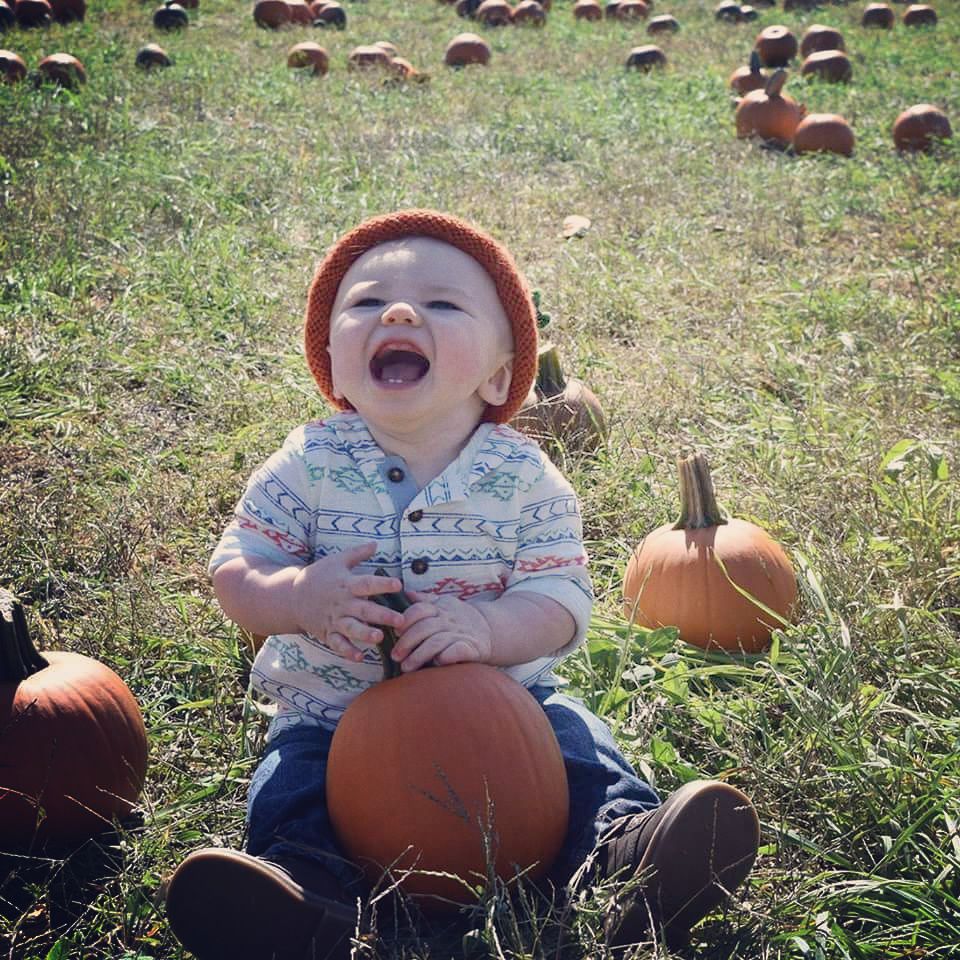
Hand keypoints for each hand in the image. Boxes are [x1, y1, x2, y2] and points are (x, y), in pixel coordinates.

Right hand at [290, 542, 403, 661]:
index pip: (366, 583)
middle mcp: (342, 603)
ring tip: (379, 637)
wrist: (292, 596)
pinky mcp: (327, 633)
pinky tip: (359, 657)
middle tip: (400, 620)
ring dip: (365, 634)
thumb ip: (357, 553)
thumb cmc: (319, 576)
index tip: (398, 584)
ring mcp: (334, 619)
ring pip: (351, 628)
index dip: (382, 584)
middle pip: (364, 609)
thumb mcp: (336, 560)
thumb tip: (376, 543)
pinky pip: (338, 644)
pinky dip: (347, 652)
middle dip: (382, 615)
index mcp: (346, 584)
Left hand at [390, 593, 493, 671]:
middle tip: (395, 656)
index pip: (419, 610)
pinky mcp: (473, 648)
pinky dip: (446, 656)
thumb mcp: (444, 605)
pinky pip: (458, 651)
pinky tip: (437, 663)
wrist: (489, 629)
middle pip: (425, 628)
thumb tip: (406, 593)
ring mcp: (461, 634)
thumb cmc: (458, 619)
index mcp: (441, 608)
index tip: (395, 633)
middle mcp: (449, 620)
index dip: (406, 621)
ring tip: (406, 667)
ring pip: (437, 642)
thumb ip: (424, 601)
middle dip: (407, 642)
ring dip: (420, 655)